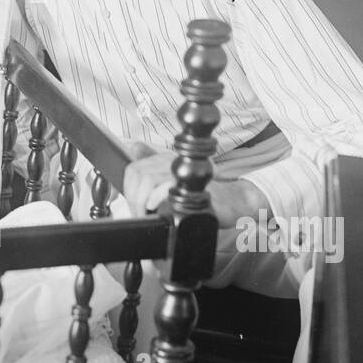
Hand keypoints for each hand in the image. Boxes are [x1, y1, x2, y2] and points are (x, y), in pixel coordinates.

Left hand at [120, 140, 269, 226]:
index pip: (134, 168)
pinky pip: (169, 187)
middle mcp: (176, 161)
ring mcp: (187, 171)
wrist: (234, 202)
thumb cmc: (204, 193)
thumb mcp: (176, 180)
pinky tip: (159, 208)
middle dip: (133, 198)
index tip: (134, 206)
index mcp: (168, 159)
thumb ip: (154, 166)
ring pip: (149, 179)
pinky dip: (159, 198)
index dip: (128, 189)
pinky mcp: (196, 186)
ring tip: (148, 214)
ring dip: (142, 201)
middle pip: (139, 173)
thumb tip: (133, 147)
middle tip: (139, 215)